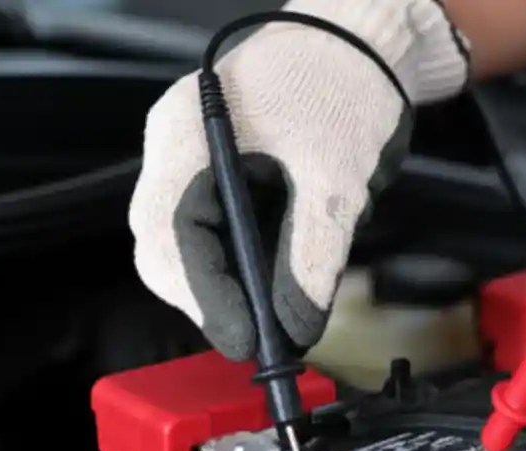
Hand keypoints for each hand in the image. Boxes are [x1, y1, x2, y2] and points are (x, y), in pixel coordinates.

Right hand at [129, 0, 468, 359]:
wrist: (362, 37)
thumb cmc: (345, 83)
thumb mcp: (334, 181)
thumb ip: (312, 258)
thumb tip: (297, 325)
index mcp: (188, 137)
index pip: (171, 236)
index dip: (206, 298)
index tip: (248, 339)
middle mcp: (173, 146)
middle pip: (163, 247)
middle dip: (210, 300)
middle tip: (261, 337)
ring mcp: (186, 155)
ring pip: (182, 243)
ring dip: (222, 285)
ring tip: (271, 315)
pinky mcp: (210, 166)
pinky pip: (206, 226)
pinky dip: (233, 260)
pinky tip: (267, 278)